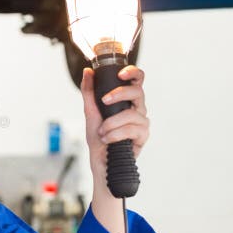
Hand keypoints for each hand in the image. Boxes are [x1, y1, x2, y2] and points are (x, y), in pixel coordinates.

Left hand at [80, 65, 148, 180]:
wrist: (101, 161)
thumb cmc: (98, 137)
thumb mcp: (90, 112)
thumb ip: (89, 92)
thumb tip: (88, 72)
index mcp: (127, 100)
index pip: (137, 81)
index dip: (133, 73)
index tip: (120, 73)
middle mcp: (137, 109)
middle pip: (138, 92)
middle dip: (120, 94)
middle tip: (105, 101)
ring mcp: (142, 122)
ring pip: (131, 114)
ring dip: (111, 123)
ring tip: (102, 131)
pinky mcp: (144, 136)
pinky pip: (131, 129)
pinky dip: (115, 134)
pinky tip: (107, 138)